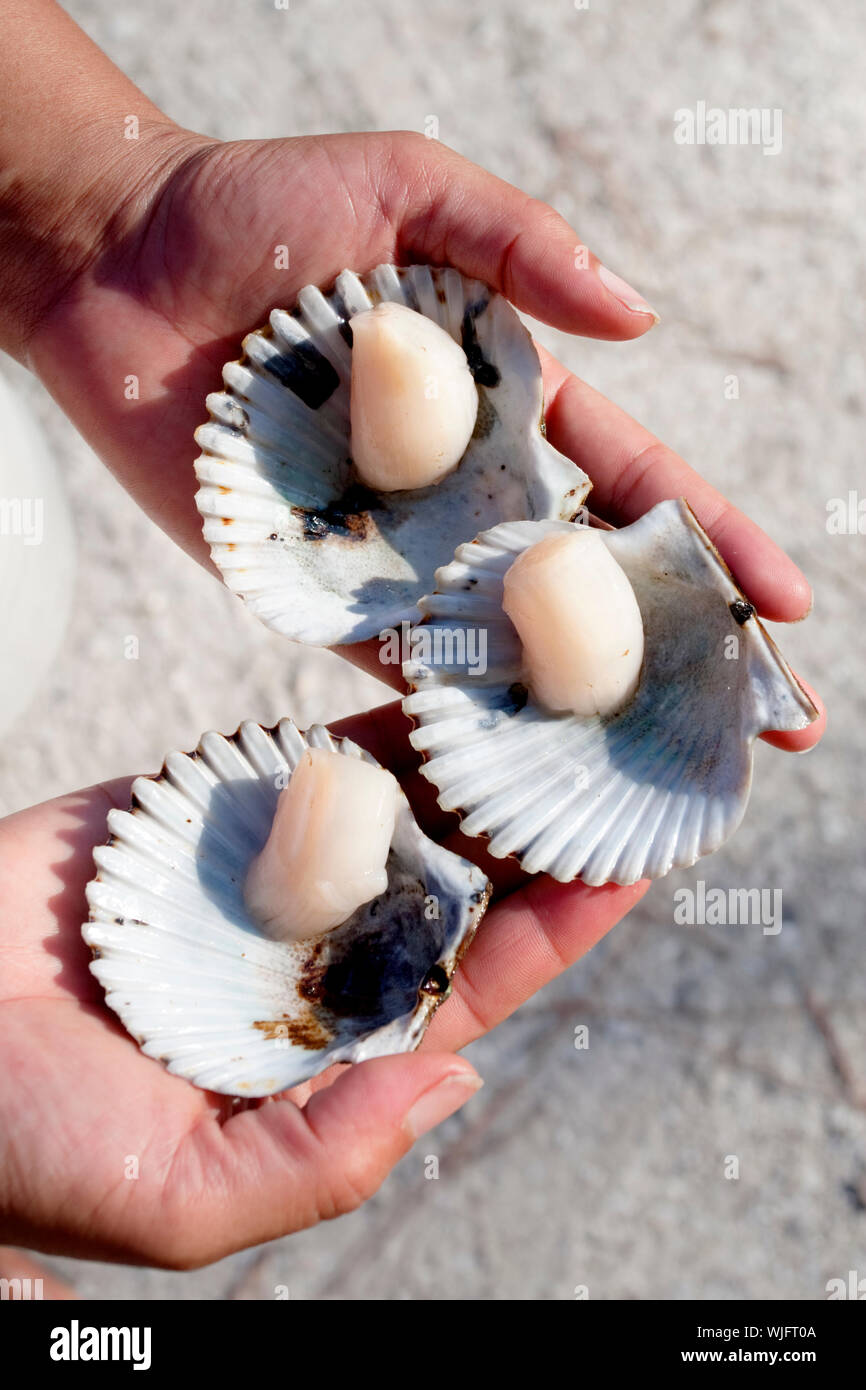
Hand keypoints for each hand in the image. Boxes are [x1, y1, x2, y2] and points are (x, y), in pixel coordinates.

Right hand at [0, 699, 645, 1267]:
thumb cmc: (17, 1140)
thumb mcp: (179, 1200)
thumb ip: (324, 1155)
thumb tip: (459, 1082)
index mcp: (319, 1049)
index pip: (464, 984)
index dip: (549, 930)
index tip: (626, 867)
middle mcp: (307, 955)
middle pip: (446, 884)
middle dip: (527, 831)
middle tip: (609, 762)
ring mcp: (260, 872)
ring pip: (388, 811)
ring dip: (467, 765)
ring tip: (548, 705)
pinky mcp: (204, 804)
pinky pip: (301, 757)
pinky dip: (368, 724)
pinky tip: (438, 686)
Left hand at [26, 123, 822, 738]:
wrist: (114, 266)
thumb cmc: (259, 210)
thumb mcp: (405, 189)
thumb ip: (519, 244)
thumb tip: (641, 320)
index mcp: (508, 403)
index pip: (635, 483)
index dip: (714, 541)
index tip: (787, 604)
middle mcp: (468, 490)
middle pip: (596, 585)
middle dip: (683, 653)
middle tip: (765, 729)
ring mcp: (399, 551)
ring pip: (514, 642)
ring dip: (587, 708)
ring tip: (656, 778)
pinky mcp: (318, 593)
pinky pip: (399, 665)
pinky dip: (459, 716)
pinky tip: (521, 771)